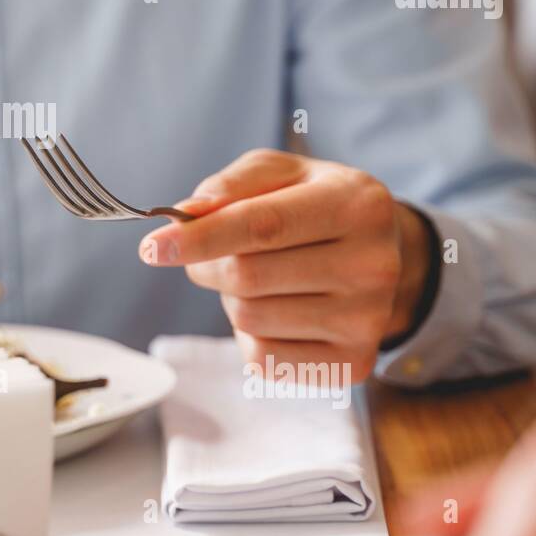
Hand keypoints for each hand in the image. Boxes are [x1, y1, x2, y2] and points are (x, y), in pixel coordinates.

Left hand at [138, 148, 430, 381]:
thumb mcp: (284, 172)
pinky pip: (264, 358)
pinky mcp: (352, 363)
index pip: (262, 225)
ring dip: (231, 298)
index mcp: (357, 205)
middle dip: (208, 265)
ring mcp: (366, 321)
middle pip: (247, 276)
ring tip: (260, 278)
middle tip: (211, 255)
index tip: (151, 248)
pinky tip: (276, 310)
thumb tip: (189, 213)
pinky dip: (250, 334)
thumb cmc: (317, 205)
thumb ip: (234, 183)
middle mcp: (372, 265)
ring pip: (250, 318)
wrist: (383, 256)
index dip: (199, 238)